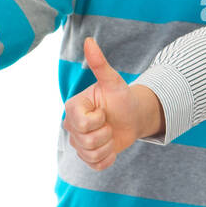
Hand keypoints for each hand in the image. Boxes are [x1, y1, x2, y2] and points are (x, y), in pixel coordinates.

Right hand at [62, 37, 158, 170]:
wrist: (134, 115)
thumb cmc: (123, 97)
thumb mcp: (114, 82)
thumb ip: (99, 64)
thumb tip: (89, 40)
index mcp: (73, 108)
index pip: (81, 124)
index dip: (99, 120)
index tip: (105, 111)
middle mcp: (71, 125)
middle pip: (86, 142)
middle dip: (106, 133)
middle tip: (110, 123)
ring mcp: (78, 142)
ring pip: (91, 155)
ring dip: (109, 146)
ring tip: (111, 133)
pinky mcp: (88, 156)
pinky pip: (96, 166)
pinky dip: (108, 158)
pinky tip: (112, 146)